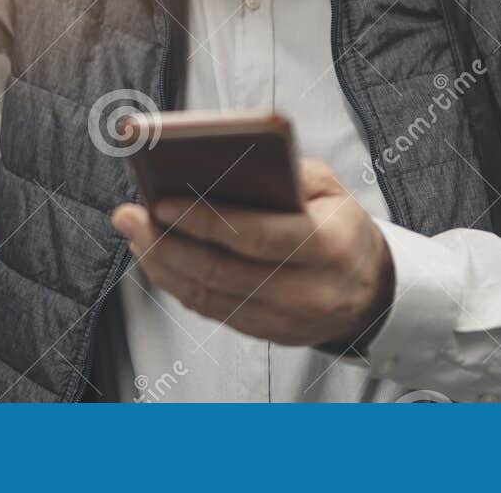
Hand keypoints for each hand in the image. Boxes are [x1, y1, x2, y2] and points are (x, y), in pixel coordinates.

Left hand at [112, 159, 395, 348]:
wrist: (372, 289)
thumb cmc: (342, 227)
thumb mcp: (329, 187)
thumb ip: (284, 173)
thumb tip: (220, 165)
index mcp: (325, 246)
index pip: (253, 236)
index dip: (202, 221)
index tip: (160, 201)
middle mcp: (306, 290)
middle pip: (219, 272)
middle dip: (164, 243)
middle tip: (128, 216)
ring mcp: (285, 320)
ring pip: (208, 296)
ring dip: (162, 265)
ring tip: (134, 233)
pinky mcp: (267, 335)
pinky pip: (212, 311)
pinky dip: (179, 285)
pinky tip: (158, 259)